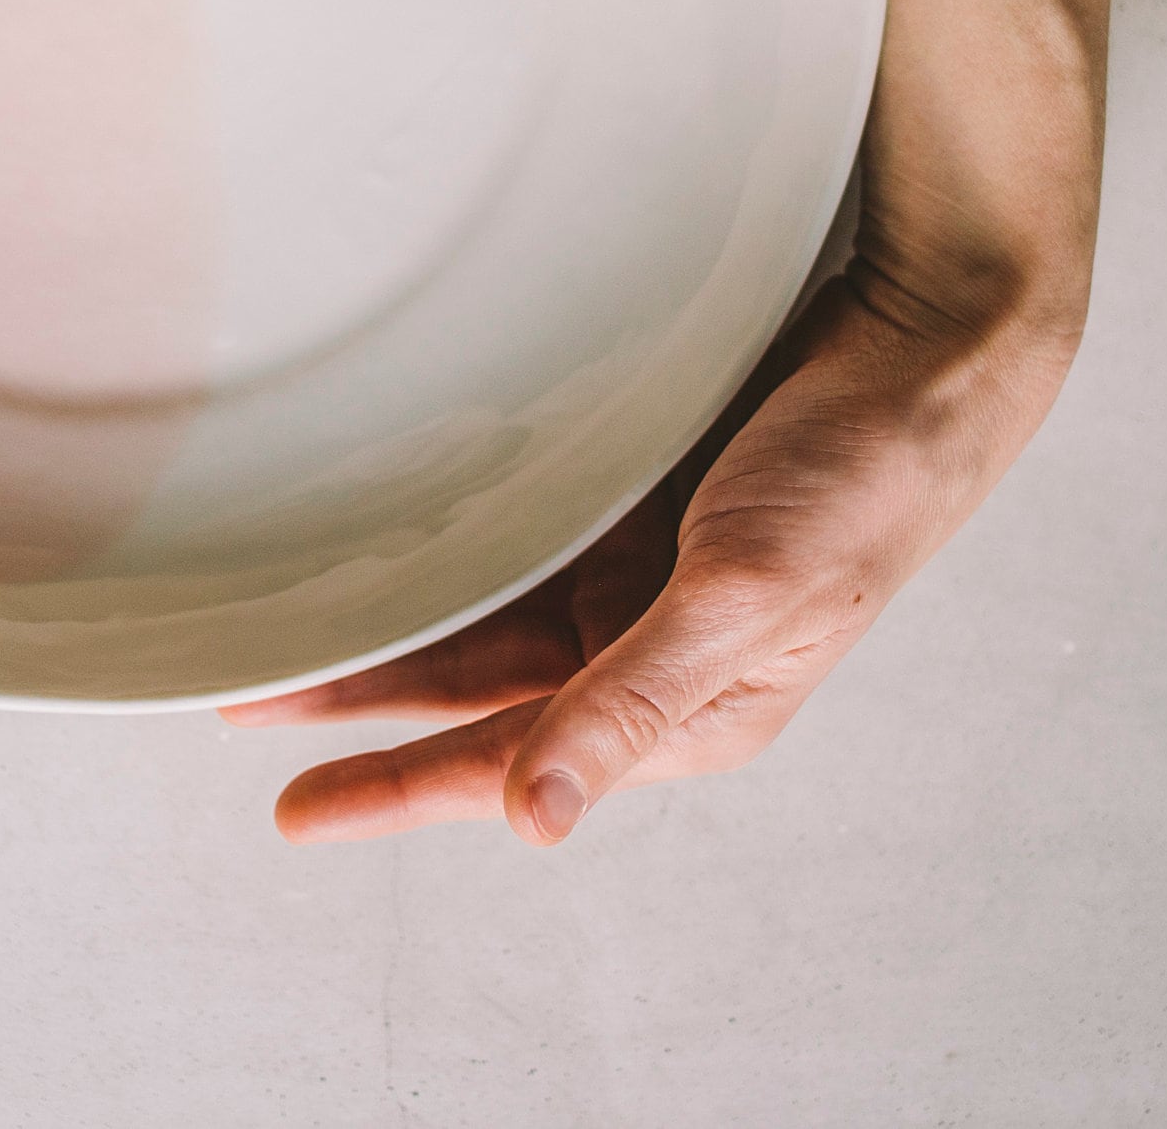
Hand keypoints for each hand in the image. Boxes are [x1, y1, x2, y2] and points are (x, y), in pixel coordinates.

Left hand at [225, 269, 1080, 843]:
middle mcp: (652, 656)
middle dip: (361, 701)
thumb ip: (630, 703)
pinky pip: (515, 538)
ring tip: (280, 628)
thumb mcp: (743, 595)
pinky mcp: (637, 504)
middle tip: (241, 700)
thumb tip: (535, 821)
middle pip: (474, 693)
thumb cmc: (864, 477)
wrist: (926, 345)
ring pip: (483, 615)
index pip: (513, 767)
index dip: (398, 790)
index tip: (294, 816)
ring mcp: (642, 576)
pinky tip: (380, 539)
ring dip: (391, 621)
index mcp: (689, 715)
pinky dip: (446, 545)